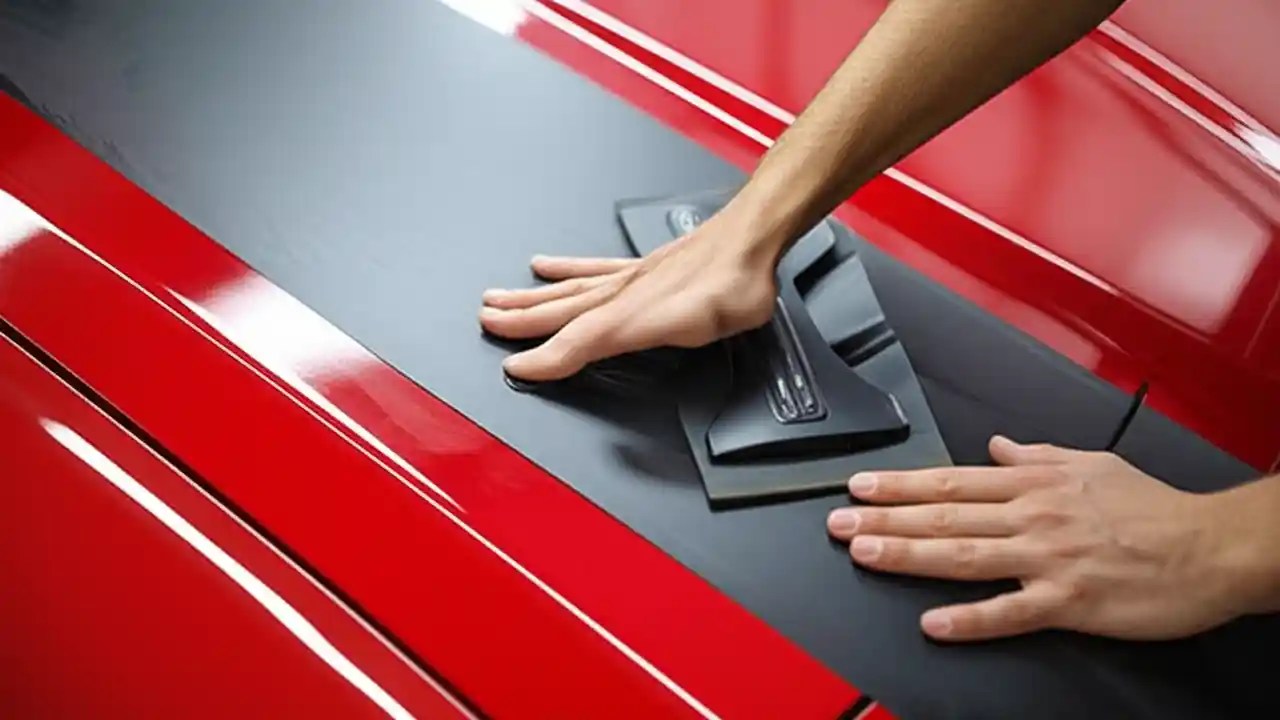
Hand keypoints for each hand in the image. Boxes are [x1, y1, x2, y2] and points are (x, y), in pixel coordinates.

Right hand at [480, 212, 779, 380]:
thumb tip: (618, 347)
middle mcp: (622, 293)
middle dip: (521, 322)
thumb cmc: (735, 286)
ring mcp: (629, 277)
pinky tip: (546, 265)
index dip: (546, 360)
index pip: (577, 341)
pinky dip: (566, 268)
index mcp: (632, 314)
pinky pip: (593, 268)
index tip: (514, 369)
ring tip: (496, 300)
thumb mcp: (695, 327)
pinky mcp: (642, 267)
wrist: (753, 239)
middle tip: (485, 325)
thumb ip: (645, 339)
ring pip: (568, 289)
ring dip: (530, 298)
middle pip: (561, 310)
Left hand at [826, 436, 1245, 641]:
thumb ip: (1036, 456)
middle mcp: (1032, 517)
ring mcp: (1048, 559)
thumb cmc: (1155, 508)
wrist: (1211, 546)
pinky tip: (935, 622)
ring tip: (864, 552)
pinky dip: (970, 619)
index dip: (900, 483)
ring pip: (964, 555)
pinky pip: (1010, 611)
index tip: (860, 484)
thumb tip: (997, 447)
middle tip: (838, 520)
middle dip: (884, 516)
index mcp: (1034, 484)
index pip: (951, 480)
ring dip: (908, 554)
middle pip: (944, 515)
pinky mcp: (1069, 601)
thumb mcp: (1091, 463)